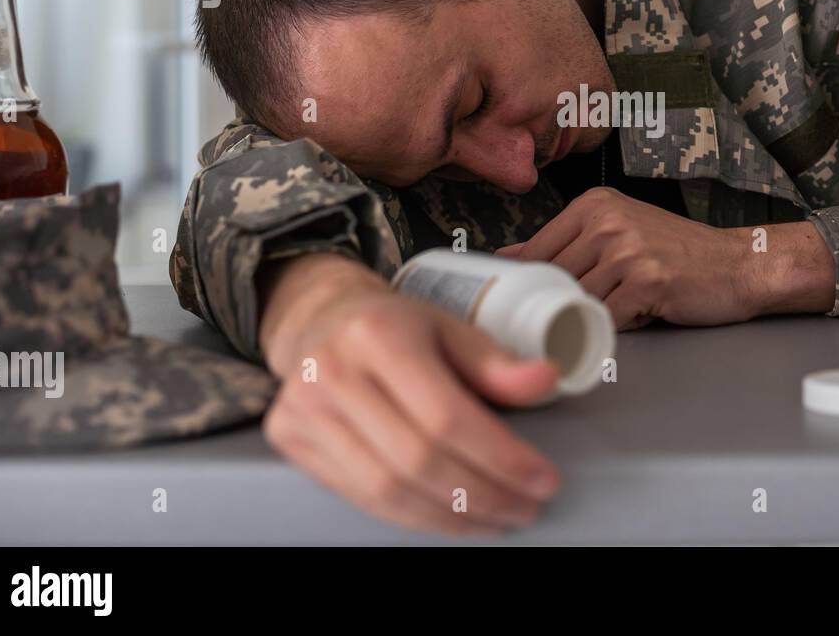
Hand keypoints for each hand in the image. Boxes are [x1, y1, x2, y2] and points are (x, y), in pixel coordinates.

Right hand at [256, 252, 561, 536]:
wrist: (320, 320)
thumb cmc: (396, 328)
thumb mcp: (450, 329)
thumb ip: (497, 363)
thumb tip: (548, 380)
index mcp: (379, 335)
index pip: (447, 416)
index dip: (500, 458)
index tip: (543, 480)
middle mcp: (333, 372)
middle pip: (418, 459)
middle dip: (483, 495)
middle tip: (526, 507)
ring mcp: (304, 409)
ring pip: (387, 489)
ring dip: (452, 517)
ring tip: (497, 518)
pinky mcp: (290, 438)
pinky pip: (361, 497)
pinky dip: (414, 516)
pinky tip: (452, 517)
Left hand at [496, 187, 763, 328]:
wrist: (738, 263)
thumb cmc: (679, 252)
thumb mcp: (618, 229)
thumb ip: (564, 241)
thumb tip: (507, 255)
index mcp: (595, 204)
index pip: (536, 249)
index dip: (533, 281)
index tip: (531, 297)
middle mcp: (607, 221)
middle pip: (556, 279)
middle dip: (569, 300)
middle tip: (593, 303)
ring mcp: (626, 251)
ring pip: (581, 300)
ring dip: (600, 311)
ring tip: (627, 300)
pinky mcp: (645, 281)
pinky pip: (609, 317)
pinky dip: (622, 323)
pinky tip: (643, 309)